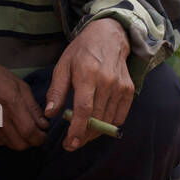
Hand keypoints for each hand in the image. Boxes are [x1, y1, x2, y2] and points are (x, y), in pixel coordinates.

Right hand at [0, 57, 49, 150]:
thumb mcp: (20, 86)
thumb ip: (33, 107)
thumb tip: (43, 125)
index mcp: (11, 101)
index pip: (29, 131)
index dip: (40, 137)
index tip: (44, 134)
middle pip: (20, 143)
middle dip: (32, 141)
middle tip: (35, 133)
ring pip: (10, 145)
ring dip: (20, 141)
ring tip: (22, 129)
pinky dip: (8, 138)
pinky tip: (9, 127)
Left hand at [44, 18, 134, 150]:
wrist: (109, 36)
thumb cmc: (82, 51)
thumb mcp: (63, 65)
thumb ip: (57, 90)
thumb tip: (50, 114)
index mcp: (87, 74)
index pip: (84, 109)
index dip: (77, 130)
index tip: (69, 144)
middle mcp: (107, 81)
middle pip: (97, 119)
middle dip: (83, 136)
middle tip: (72, 144)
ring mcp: (120, 86)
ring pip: (108, 120)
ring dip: (95, 133)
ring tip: (83, 135)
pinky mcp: (129, 90)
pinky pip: (120, 117)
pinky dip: (109, 125)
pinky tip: (98, 125)